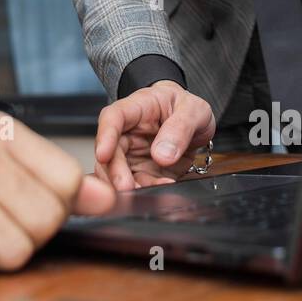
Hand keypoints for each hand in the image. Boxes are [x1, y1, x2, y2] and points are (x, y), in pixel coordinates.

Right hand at [94, 81, 215, 190]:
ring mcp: (131, 155)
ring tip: (149, 193)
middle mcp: (127, 132)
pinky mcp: (141, 172)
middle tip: (127, 186)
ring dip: (129, 187)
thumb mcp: (193, 110)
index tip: (104, 155)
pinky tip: (163, 191)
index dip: (105, 136)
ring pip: (117, 173)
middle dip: (115, 172)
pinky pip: (139, 185)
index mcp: (136, 108)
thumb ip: (179, 129)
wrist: (198, 124)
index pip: (113, 117)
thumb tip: (162, 155)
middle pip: (110, 152)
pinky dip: (148, 192)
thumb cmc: (187, 108)